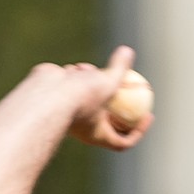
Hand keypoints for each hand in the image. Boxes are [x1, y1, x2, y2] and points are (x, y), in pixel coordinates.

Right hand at [38, 45, 153, 151]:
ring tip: (87, 71)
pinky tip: (72, 70)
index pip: (122, 142)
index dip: (138, 131)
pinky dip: (77, 74)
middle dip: (116, 96)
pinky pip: (75, 85)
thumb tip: (129, 52)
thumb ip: (119, 69)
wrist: (44, 95)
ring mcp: (72, 111)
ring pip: (90, 92)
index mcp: (98, 135)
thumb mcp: (107, 82)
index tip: (148, 114)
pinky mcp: (61, 98)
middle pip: (108, 116)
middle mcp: (85, 127)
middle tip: (125, 81)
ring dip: (93, 77)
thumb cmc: (79, 97)